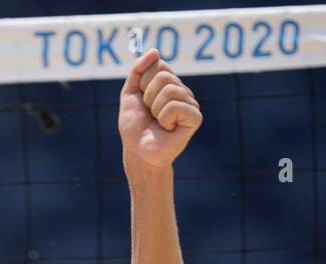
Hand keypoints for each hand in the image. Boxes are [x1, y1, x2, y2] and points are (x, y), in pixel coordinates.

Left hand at [118, 50, 201, 172]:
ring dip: (155, 108)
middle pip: (163, 77)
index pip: (159, 66)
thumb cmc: (135, 125)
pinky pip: (175, 105)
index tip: (143, 100)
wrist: (138, 150)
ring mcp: (191, 104)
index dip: (144, 83)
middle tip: (150, 114)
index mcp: (170, 84)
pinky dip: (164, 118)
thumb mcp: (130, 92)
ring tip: (158, 122)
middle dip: (148, 96)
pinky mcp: (195, 117)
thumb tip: (155, 51)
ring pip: (169, 90)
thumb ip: (138, 69)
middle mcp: (183, 92)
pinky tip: (167, 128)